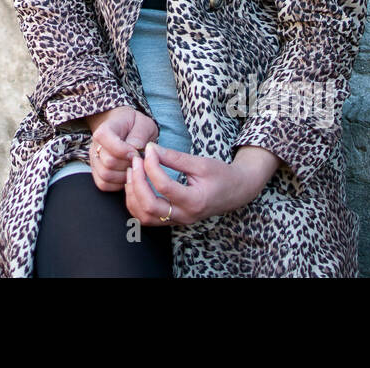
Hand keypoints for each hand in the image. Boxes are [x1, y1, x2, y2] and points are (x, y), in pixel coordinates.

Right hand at [84, 106, 158, 192]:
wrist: (126, 129)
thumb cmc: (135, 127)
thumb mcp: (143, 124)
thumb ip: (140, 135)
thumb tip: (135, 149)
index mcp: (105, 129)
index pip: (105, 139)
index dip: (124, 150)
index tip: (137, 152)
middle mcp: (95, 146)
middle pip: (108, 162)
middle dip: (128, 164)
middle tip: (138, 161)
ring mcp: (95, 160)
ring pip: (106, 176)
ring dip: (125, 176)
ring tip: (134, 168)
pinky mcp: (97, 173)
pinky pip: (104, 185)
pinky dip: (118, 184)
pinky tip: (127, 175)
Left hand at [124, 141, 264, 226]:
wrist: (236, 191)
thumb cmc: (222, 175)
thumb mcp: (200, 163)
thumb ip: (174, 157)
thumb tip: (151, 148)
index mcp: (195, 201)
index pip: (164, 186)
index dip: (152, 166)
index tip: (149, 150)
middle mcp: (185, 215)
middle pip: (149, 206)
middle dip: (138, 182)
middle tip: (135, 162)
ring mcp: (178, 221)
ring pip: (144, 216)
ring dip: (133, 195)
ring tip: (133, 172)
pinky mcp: (173, 220)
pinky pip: (147, 218)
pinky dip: (136, 203)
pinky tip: (136, 185)